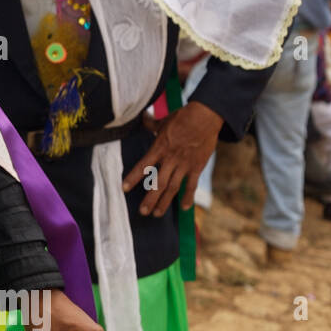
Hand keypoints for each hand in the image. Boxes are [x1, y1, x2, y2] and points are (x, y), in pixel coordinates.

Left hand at [122, 101, 222, 217]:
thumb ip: (150, 124)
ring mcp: (184, 164)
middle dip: (150, 199)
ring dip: (165, 202)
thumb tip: (142, 117)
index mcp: (159, 148)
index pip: (143, 166)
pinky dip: (188, 196)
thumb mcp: (163, 121)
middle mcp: (170, 158)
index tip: (124, 189)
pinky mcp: (197, 166)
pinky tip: (184, 207)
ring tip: (157, 214)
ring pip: (173, 187)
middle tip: (142, 212)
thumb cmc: (183, 117)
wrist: (206, 116)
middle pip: (158, 183)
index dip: (133, 178)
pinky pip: (192, 184)